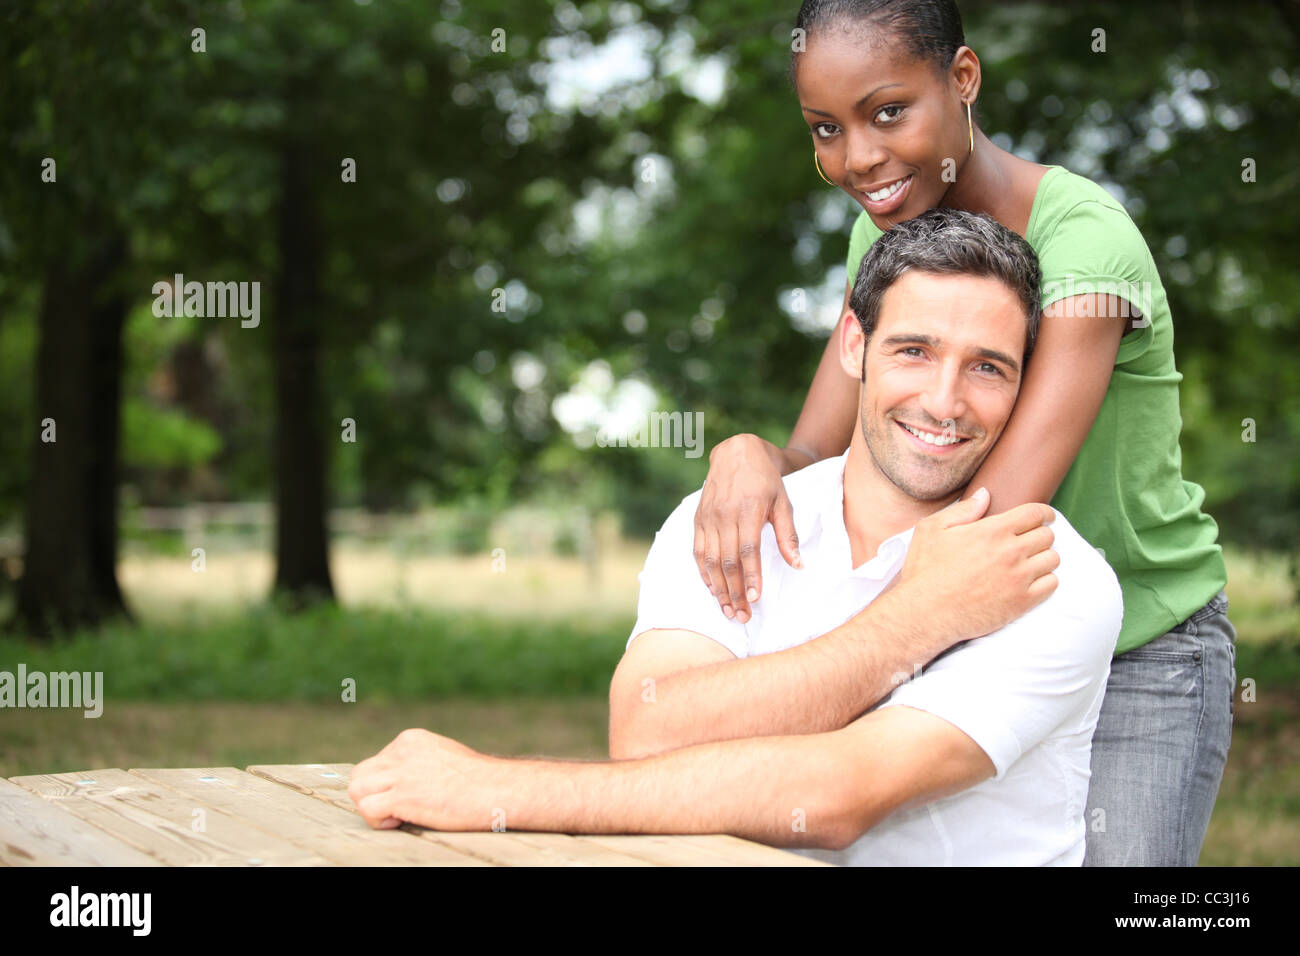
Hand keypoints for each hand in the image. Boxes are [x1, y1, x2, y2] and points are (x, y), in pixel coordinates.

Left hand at [349, 728, 499, 830]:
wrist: (498, 789)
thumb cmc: (479, 781)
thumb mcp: (444, 758)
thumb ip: (419, 763)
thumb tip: (403, 781)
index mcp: (411, 740)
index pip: (377, 762)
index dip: (385, 785)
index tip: (407, 796)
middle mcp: (402, 751)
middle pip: (360, 775)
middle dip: (371, 795)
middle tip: (394, 809)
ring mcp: (401, 772)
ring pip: (357, 789)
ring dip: (371, 807)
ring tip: (396, 815)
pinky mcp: (403, 795)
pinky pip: (367, 809)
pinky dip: (379, 821)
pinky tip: (401, 820)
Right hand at [693, 434, 803, 622]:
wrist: (736, 454)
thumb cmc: (765, 480)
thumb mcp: (783, 502)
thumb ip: (788, 535)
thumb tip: (799, 565)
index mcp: (748, 510)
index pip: (748, 550)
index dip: (751, 576)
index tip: (756, 599)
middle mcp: (724, 515)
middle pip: (727, 561)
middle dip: (735, 592)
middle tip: (742, 616)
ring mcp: (708, 518)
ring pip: (710, 560)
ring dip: (718, 589)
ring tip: (727, 610)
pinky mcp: (698, 520)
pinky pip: (698, 552)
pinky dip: (704, 573)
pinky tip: (712, 590)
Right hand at [889, 489, 1058, 649]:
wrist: (925, 613)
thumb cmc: (925, 570)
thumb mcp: (932, 529)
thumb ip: (963, 510)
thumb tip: (986, 494)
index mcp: (992, 530)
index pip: (1035, 513)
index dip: (1043, 513)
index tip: (1044, 517)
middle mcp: (1011, 551)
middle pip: (1047, 536)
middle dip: (1040, 535)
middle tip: (1030, 542)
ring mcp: (1019, 578)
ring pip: (1052, 559)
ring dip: (1044, 558)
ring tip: (1030, 562)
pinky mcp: (1022, 602)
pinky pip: (1051, 584)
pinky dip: (1045, 580)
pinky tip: (1031, 581)